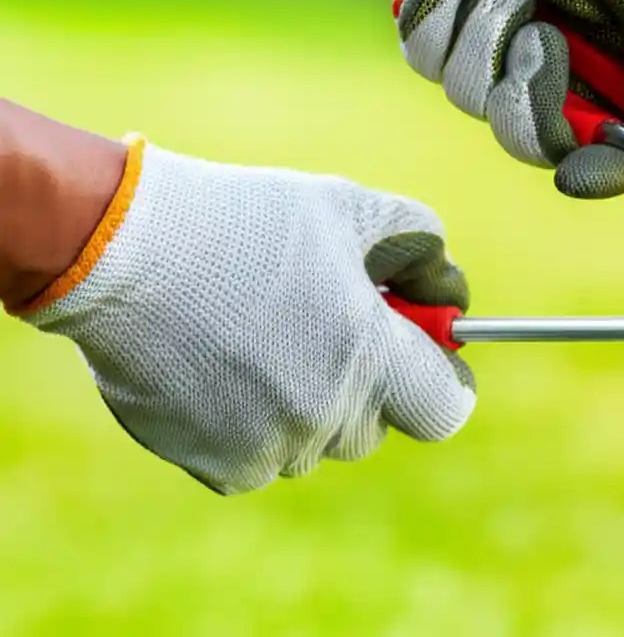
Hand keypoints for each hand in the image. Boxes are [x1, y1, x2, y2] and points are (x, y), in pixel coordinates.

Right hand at [17, 135, 474, 494]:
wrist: (120, 252)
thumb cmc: (243, 220)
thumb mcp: (348, 207)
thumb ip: (420, 245)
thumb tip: (452, 296)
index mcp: (370, 357)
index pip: (446, 409)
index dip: (442, 382)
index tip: (423, 358)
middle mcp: (326, 416)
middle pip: (378, 423)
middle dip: (366, 382)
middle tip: (324, 326)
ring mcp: (270, 449)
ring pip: (317, 442)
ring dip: (306, 403)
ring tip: (259, 335)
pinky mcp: (218, 467)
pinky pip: (261, 458)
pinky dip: (251, 423)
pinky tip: (220, 365)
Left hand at [389, 0, 623, 198]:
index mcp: (622, 55)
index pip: (622, 145)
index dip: (603, 170)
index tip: (574, 175)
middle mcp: (562, 58)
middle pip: (537, 138)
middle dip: (529, 92)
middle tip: (537, 37)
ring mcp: (498, 43)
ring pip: (472, 99)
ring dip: (483, 31)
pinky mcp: (444, 23)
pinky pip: (427, 59)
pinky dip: (440, 9)